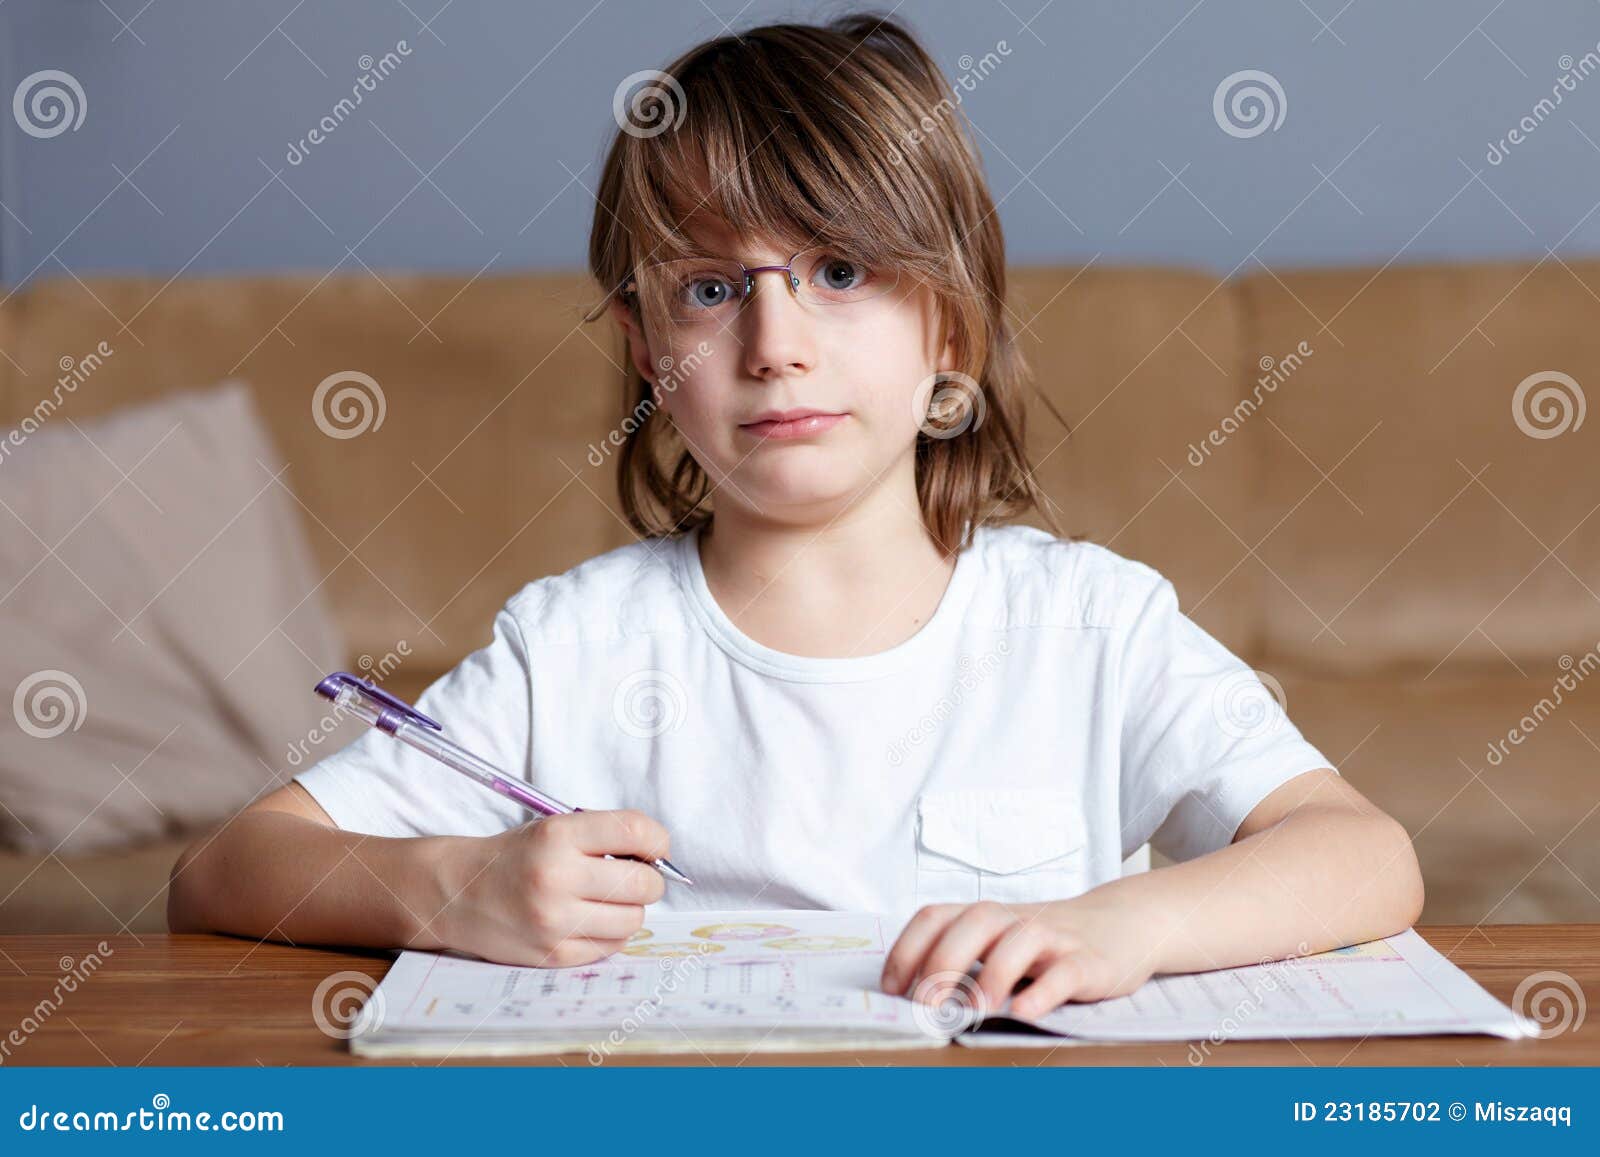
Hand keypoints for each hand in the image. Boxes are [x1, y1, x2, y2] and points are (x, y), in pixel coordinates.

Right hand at [431, 808, 668, 967]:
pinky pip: (611, 947)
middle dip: (649, 880)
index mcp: (558, 835)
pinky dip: (609, 934)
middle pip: (644, 884)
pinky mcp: (552, 955)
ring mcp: (554, 921)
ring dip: (630, 910)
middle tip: (633, 877)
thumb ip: (607, 837)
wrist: (459, 893)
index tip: (654, 847)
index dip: (657, 840)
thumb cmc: (518, 857)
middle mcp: (556, 877)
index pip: (636, 831)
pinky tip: (588, 921)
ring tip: (606, 900)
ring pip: (634, 920)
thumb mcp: (556, 828)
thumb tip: (661, 861)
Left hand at [879, 894, 1165, 1019]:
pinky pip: (1066, 971)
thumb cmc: (1045, 942)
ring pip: (1021, 939)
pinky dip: (1044, 989)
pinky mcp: (1088, 961)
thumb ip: (962, 959)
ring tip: (976, 1007)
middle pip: (975, 922)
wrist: (1120, 924)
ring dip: (994, 972)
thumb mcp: (998, 942)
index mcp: (984, 915)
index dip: (908, 949)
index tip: (891, 988)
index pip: (936, 917)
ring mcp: (1054, 937)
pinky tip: (1026, 1010)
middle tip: (925, 1002)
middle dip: (943, 961)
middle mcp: (1014, 919)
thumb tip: (911, 996)